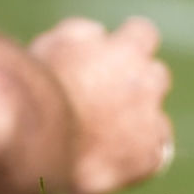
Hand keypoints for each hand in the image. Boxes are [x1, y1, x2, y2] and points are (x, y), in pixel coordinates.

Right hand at [29, 14, 172, 193]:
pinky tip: (107, 160)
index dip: (130, 39)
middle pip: (156, 75)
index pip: (143, 32)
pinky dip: (133, 157)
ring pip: (158, 120)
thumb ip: (82, 32)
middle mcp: (147, 84)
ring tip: (104, 134)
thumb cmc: (36, 86)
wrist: (36, 138)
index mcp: (126, 50)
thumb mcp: (53, 43)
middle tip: (106, 93)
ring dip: (139, 122)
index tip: (118, 46)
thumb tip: (100, 32)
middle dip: (137, 82)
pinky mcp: (146, 159)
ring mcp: (151, 124)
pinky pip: (151, 156)